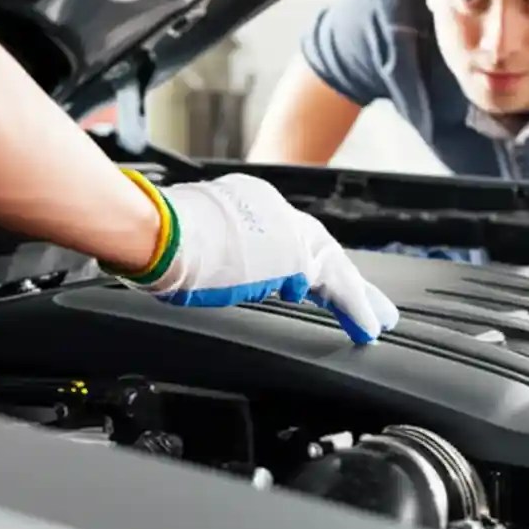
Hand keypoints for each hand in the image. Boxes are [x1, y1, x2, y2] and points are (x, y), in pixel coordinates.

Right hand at [110, 171, 399, 343]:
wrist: (156, 235)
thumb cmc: (153, 242)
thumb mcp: (182, 240)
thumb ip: (204, 252)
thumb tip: (197, 273)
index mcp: (242, 202)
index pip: (284, 237)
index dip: (301, 267)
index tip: (307, 288)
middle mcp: (269, 208)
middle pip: (317, 248)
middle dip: (343, 280)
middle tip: (369, 306)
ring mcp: (283, 228)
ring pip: (331, 266)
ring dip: (355, 297)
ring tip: (375, 321)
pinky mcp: (294, 255)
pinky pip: (335, 285)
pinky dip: (353, 307)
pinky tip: (366, 326)